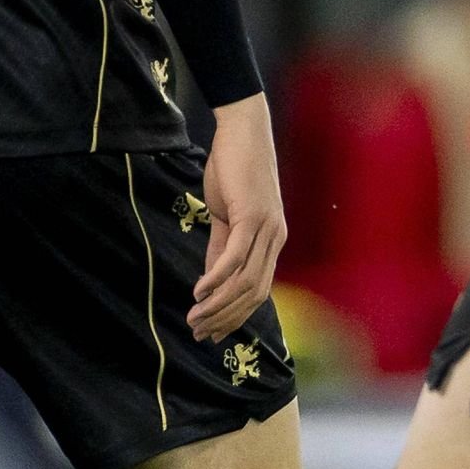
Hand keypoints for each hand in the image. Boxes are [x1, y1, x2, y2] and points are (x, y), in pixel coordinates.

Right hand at [191, 91, 287, 338]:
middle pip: (254, 294)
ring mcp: (267, 228)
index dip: (236, 317)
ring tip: (194, 318)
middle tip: (198, 333)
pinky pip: (236, 256)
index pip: (258, 292)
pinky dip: (217, 278)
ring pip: (246, 281)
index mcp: (272, 242)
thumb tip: (212, 281)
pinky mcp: (252, 216)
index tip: (212, 335)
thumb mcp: (227, 217)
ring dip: (218, 305)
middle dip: (225, 319)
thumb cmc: (234, 172)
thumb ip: (221, 248)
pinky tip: (200, 291)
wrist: (242, 133)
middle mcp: (275, 239)